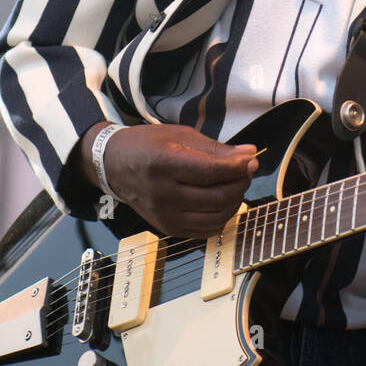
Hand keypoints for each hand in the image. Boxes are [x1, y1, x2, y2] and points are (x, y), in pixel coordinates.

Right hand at [77, 122, 257, 238]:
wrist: (115, 165)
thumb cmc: (148, 145)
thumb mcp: (180, 136)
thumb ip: (216, 149)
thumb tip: (249, 153)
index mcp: (164, 164)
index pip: (210, 172)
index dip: (238, 167)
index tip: (251, 160)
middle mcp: (162, 194)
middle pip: (217, 197)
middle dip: (240, 183)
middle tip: (246, 170)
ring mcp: (164, 215)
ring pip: (216, 217)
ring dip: (235, 201)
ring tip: (235, 184)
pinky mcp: (167, 229)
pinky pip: (206, 230)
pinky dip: (222, 217)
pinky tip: (223, 201)